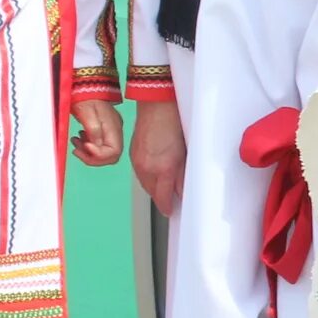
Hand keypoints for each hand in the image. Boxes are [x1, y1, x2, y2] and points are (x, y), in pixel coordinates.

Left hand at [70, 99, 124, 166]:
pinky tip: (79, 139)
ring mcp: (111, 131)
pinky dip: (88, 147)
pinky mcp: (105, 130)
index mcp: (113, 127)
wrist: (86, 86)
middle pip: (110, 156)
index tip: (84, 146)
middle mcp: (115, 131)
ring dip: (88, 153)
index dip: (98, 155)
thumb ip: (93, 131)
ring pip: (104, 153)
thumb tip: (95, 148)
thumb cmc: (85, 97)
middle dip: (92, 158)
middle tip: (77, 150)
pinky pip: (100, 146)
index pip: (113, 152)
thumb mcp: (86, 113)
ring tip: (75, 142)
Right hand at [130, 101, 186, 215]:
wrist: (158, 106)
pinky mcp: (133, 155)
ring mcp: (138, 162)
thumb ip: (182, 175)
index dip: (168, 207)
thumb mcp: (184, 153)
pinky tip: (155, 175)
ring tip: (164, 190)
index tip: (172, 210)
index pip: (164, 198)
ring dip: (154, 189)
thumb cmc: (174, 124)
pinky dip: (147, 178)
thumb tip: (182, 189)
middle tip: (170, 202)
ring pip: (145, 185)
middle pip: (153, 193)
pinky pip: (139, 174)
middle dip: (161, 199)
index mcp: (163, 169)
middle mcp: (148, 168)